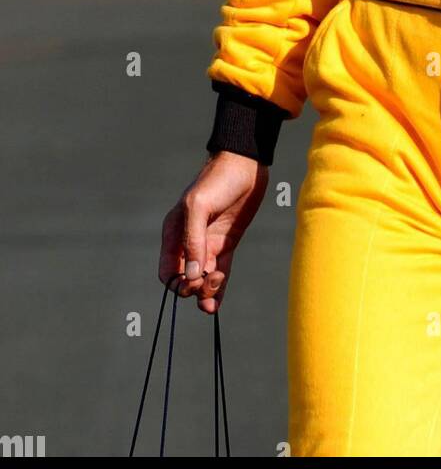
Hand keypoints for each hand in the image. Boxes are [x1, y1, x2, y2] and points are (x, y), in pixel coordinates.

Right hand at [159, 151, 268, 312]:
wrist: (245, 165)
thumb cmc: (217, 180)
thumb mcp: (198, 206)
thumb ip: (193, 240)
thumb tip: (192, 275)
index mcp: (174, 233)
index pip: (168, 271)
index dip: (177, 283)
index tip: (192, 281)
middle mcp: (188, 242)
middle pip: (185, 279)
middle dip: (194, 287)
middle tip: (212, 278)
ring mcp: (208, 244)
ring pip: (202, 280)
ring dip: (207, 291)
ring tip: (218, 282)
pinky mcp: (227, 244)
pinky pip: (219, 273)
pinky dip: (218, 290)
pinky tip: (217, 303)